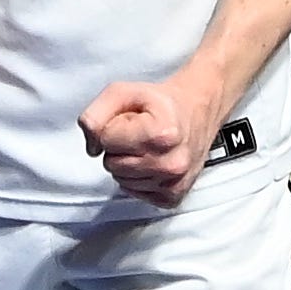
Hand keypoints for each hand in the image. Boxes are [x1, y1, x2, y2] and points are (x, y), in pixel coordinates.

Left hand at [81, 72, 219, 206]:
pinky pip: (134, 192)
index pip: (106, 140)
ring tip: (146, 147)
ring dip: (127, 163)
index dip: (112, 127)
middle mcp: (171, 163)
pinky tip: (151, 162)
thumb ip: (95, 114)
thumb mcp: (122, 92)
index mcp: (162, 134)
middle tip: (138, 134)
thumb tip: (92, 147)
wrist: (197, 111)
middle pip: (112, 164)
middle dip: (118, 147)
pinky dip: (137, 178)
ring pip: (120, 180)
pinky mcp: (173, 197)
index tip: (131, 121)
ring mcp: (174, 183)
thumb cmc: (160, 103)